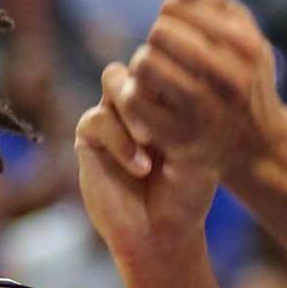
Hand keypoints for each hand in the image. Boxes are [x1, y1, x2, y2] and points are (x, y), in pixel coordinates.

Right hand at [75, 60, 222, 267]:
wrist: (163, 232)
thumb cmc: (188, 190)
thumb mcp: (196, 142)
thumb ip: (180, 104)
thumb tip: (158, 68)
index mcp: (171, 93)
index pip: (169, 56)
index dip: (177, 69)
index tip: (195, 100)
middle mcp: (140, 97)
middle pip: (139, 60)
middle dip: (154, 84)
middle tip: (171, 113)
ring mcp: (113, 113)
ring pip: (114, 79)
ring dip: (134, 106)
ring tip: (152, 140)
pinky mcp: (89, 136)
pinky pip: (98, 118)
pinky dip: (120, 140)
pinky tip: (141, 166)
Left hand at [116, 0, 285, 179]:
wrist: (256, 148)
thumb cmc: (247, 82)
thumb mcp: (246, 39)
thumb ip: (217, 4)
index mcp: (245, 46)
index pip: (179, 8)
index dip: (169, 11)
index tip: (176, 25)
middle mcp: (228, 77)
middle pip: (159, 34)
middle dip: (157, 38)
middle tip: (164, 50)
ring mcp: (203, 109)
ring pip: (145, 64)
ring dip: (144, 65)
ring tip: (155, 71)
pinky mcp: (179, 137)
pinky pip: (136, 100)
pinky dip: (135, 95)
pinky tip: (148, 95)